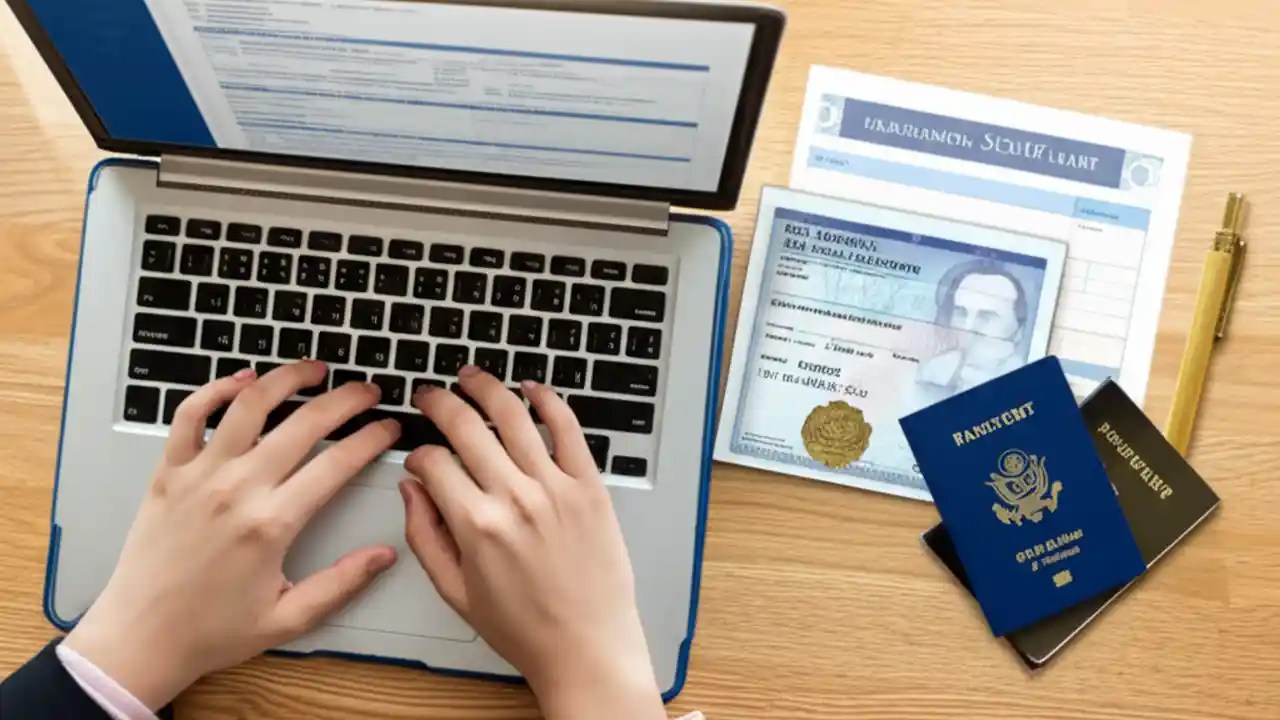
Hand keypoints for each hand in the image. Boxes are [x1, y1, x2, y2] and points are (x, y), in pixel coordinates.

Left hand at [64, 361, 400, 709]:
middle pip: (304, 423)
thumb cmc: (211, 632)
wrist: (139, 638)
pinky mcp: (168, 473)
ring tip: (313, 369)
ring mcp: (200, 475)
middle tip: (367, 391)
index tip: (389, 427)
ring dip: (286, 378)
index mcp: (272, 524)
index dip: (372, 438)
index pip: (338, 462)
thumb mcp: (289, 618)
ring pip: (249, 404)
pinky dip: (216, 389)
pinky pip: (190, 415)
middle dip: (346, 399)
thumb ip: (341, 583)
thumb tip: (385, 555)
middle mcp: (237, 490)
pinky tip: (241, 379)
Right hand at [401, 366, 664, 719]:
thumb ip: (424, 535)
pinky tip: (533, 388)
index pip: (433, 463)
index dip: (417, 454)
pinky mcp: (590, 486)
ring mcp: (556, 488)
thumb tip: (410, 489)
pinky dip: (549, 401)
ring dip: (487, 387)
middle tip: (431, 394)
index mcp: (476, 526)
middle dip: (440, 403)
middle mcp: (515, 499)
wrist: (586, 645)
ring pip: (514, 416)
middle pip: (466, 427)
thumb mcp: (455, 591)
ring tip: (471, 376)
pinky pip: (569, 429)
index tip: (418, 456)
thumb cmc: (524, 626)